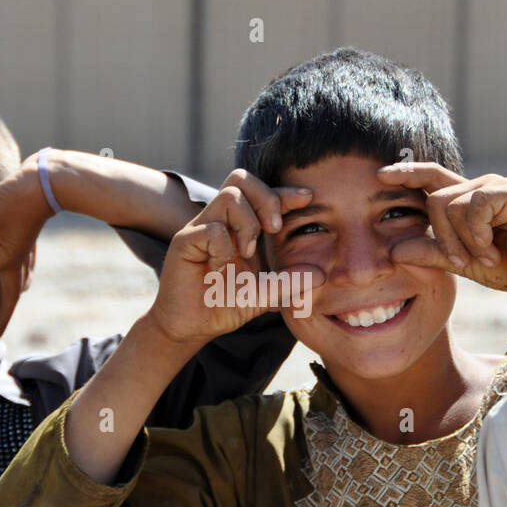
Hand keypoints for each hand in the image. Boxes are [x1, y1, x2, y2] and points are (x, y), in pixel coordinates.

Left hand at [0, 152, 53, 344]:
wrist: (50, 181)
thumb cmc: (19, 199)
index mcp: (6, 262)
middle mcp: (14, 262)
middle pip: (7, 301)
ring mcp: (20, 251)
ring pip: (11, 283)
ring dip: (4, 300)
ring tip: (0, 320)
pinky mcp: (19, 237)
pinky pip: (11, 264)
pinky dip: (6, 273)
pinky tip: (15, 281)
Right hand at [146, 170, 322, 344]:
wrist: (192, 327)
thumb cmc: (224, 306)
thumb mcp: (265, 295)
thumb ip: (290, 282)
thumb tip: (322, 274)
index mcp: (240, 226)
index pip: (262, 194)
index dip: (284, 192)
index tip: (307, 198)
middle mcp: (220, 220)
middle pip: (241, 179)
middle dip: (266, 198)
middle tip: (275, 228)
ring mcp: (201, 228)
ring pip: (229, 197)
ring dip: (247, 222)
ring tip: (248, 252)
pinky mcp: (185, 242)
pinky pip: (210, 228)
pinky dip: (223, 248)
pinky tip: (220, 270)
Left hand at [377, 163, 506, 313]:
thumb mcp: (460, 263)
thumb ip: (430, 253)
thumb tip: (393, 250)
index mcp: (466, 199)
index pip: (431, 178)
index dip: (406, 174)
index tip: (379, 176)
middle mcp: (480, 186)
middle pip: (434, 200)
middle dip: (441, 237)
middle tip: (463, 262)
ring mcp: (496, 186)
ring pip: (451, 205)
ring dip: (463, 241)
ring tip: (486, 256)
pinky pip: (474, 206)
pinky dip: (478, 234)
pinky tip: (494, 247)